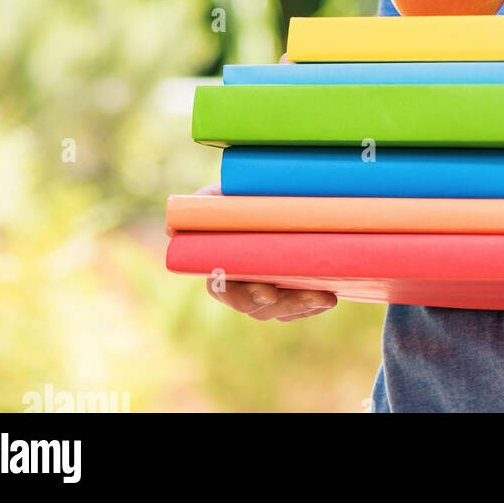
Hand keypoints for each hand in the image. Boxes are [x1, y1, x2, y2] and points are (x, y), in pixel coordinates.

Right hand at [192, 182, 336, 320]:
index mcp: (220, 266)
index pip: (225, 290)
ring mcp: (267, 290)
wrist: (268, 195)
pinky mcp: (290, 287)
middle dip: (282, 304)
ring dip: (303, 306)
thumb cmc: (238, 195)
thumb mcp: (223, 194)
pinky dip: (314, 303)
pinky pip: (300, 305)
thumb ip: (203, 208)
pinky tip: (330, 295)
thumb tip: (172, 229)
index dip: (243, 295)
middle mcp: (242, 285)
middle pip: (258, 306)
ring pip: (281, 309)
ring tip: (326, 297)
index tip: (265, 291)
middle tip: (311, 296)